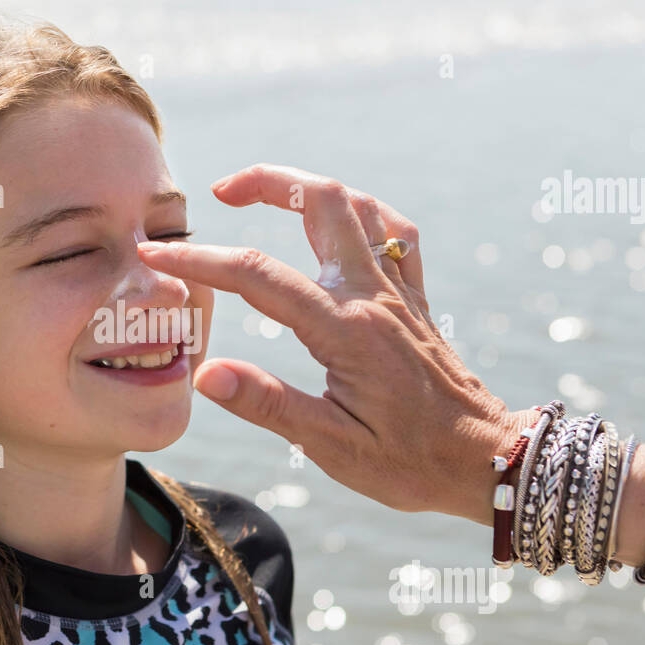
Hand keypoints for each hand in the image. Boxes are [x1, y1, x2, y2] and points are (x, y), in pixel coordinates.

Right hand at [137, 163, 533, 524]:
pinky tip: (339, 225)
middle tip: (220, 193)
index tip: (158, 255)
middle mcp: (374, 296)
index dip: (202, 262)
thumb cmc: (410, 462)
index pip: (259, 278)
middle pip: (320, 201)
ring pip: (357, 205)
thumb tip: (207, 374)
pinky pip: (393, 232)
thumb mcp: (332, 447)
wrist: (486, 462)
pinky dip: (359, 213)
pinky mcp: (415, 300)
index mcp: (346, 331)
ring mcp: (399, 292)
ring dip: (307, 188)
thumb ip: (268, 404)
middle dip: (265, 182)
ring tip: (265, 197)